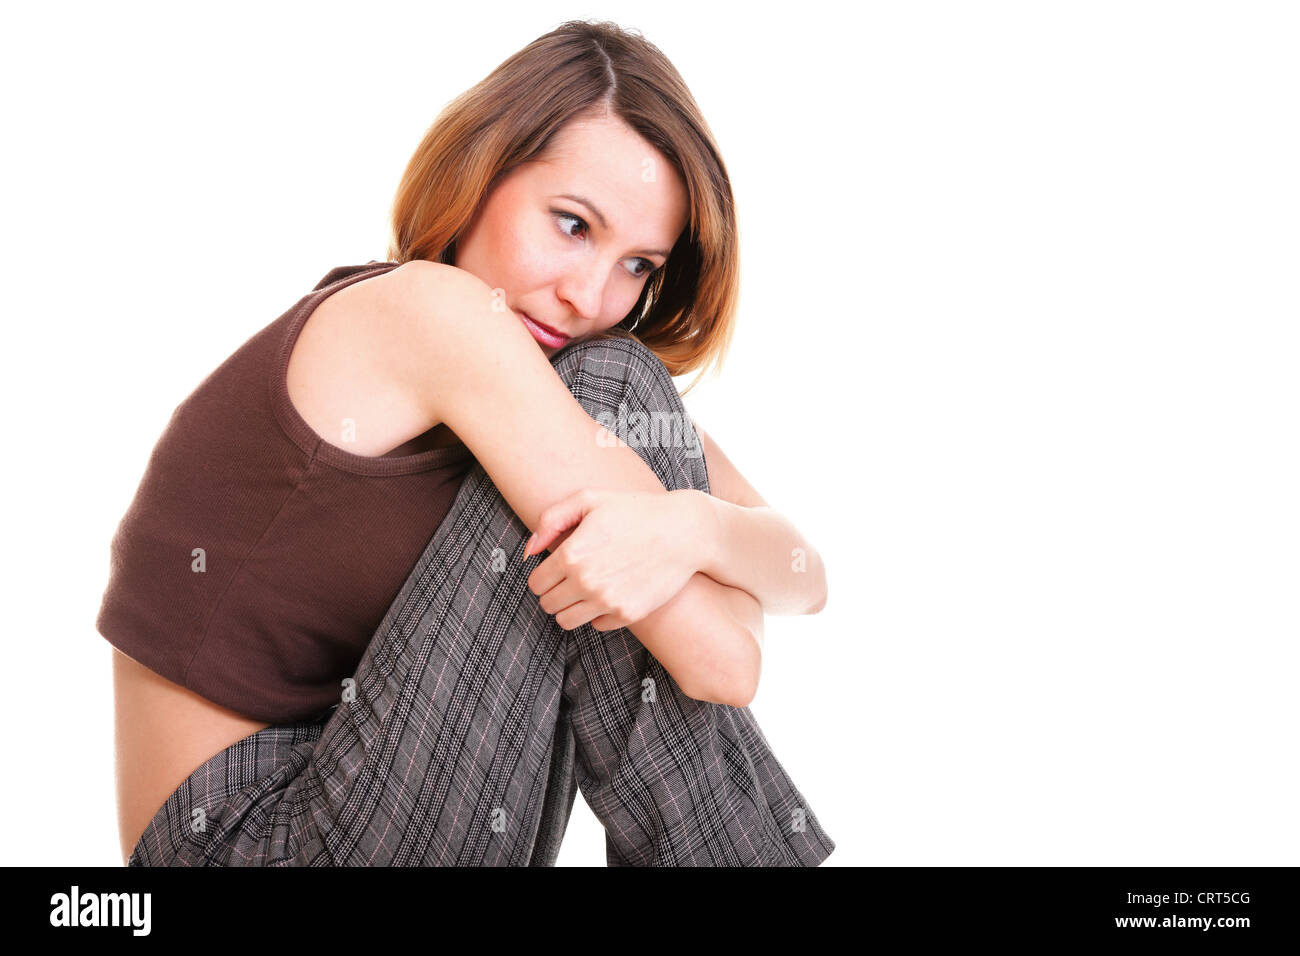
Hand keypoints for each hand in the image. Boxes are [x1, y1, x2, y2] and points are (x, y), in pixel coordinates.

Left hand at [524, 488, 705, 630]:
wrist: (684, 532)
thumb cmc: (635, 511)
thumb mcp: (589, 500)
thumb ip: (551, 520)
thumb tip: (530, 551)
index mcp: (572, 554)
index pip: (536, 584)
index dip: (542, 576)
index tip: (555, 569)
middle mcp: (586, 582)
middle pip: (548, 605)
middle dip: (554, 592)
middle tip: (570, 578)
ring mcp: (608, 601)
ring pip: (566, 621)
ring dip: (570, 607)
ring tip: (585, 589)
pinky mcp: (627, 614)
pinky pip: (596, 625)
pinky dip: (598, 613)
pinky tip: (610, 592)